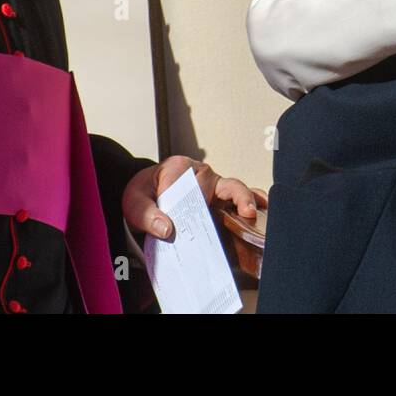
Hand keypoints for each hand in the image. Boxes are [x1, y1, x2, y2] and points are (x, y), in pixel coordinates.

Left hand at [122, 155, 265, 238]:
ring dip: (246, 201)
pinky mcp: (222, 200)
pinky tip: (261, 213)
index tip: (181, 224)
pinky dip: (253, 202)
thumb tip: (166, 228)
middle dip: (229, 200)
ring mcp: (215, 186)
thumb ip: (146, 213)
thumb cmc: (144, 195)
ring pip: (235, 190)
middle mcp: (202, 174)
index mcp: (179, 167)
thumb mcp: (134, 201)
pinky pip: (242, 197)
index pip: (188, 184)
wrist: (146, 198)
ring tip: (252, 215)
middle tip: (239, 214)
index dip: (188, 202)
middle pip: (218, 185)